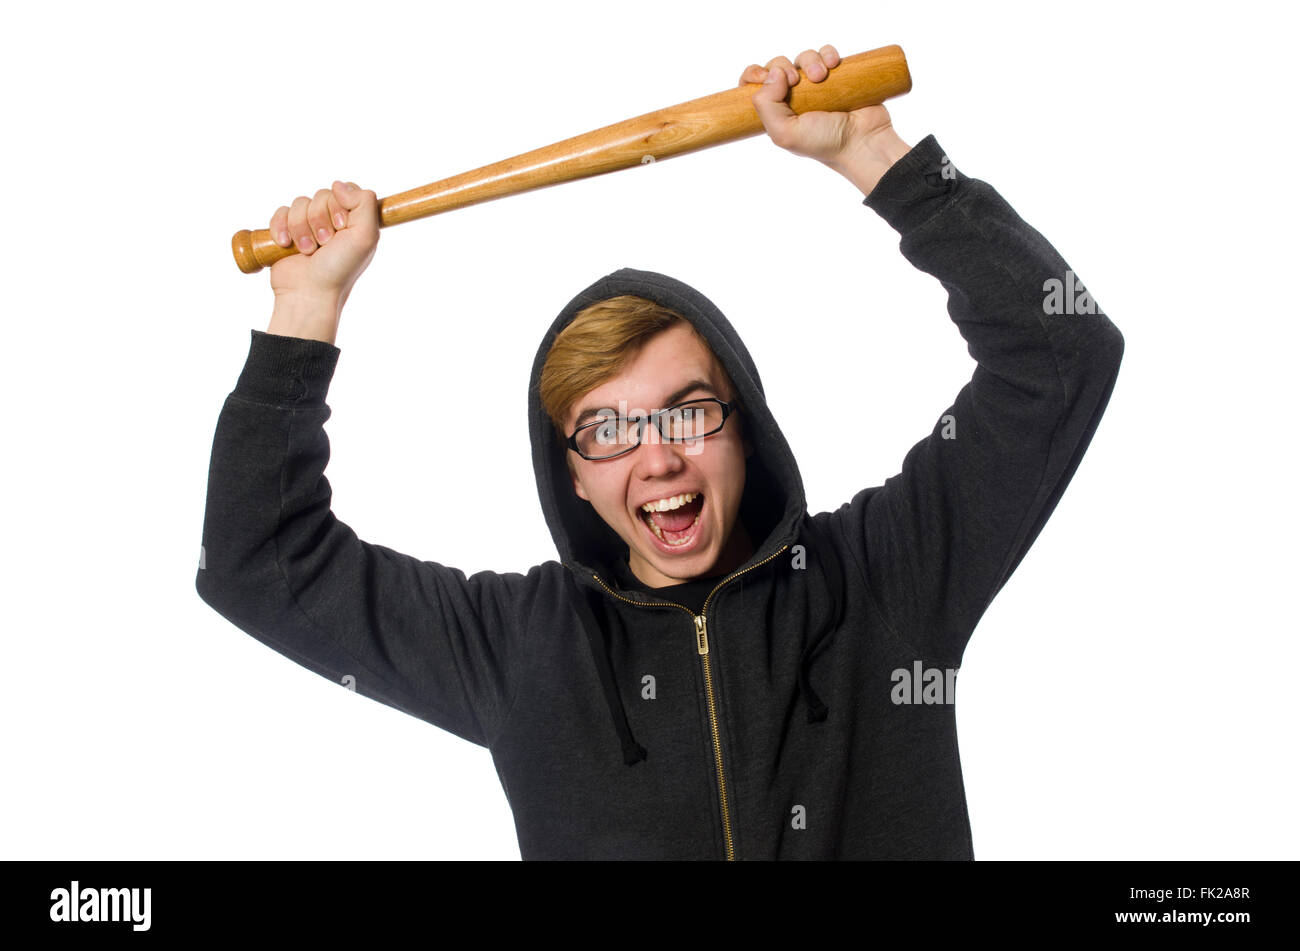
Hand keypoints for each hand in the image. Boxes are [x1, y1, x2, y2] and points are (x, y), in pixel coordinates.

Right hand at [267, 181, 379, 310]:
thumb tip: (339, 185)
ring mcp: (309, 225)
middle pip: (322, 195)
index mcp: (355, 221)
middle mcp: (333, 221)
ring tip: (307, 250)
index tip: (342, 227)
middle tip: (324, 244)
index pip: (346, 190)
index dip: (340, 205)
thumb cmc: (339, 269)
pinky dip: (281, 227)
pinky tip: (286, 245)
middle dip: (320, 220)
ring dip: (301, 227)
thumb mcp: (365, 237)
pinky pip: (281, 212)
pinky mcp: (287, 230)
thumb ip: (364, 203)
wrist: (308, 292)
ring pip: (300, 203)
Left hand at [741, 45, 911, 195]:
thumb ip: (767, 106)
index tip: (763, 76)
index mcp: (776, 111)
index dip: (753, 74)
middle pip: (777, 65)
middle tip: (796, 81)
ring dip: (810, 60)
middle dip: (783, 66)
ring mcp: (816, 86)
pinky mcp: (837, 75)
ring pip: (803, 57)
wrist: (862, 140)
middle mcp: (794, 97)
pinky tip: (834, 64)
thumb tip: (773, 73)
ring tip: (821, 76)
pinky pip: (826, 53)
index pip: (753, 85)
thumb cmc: (824, 143)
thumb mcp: (785, 134)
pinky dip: (828, 53)